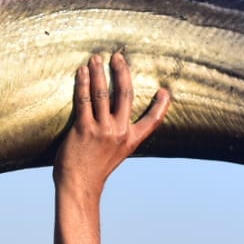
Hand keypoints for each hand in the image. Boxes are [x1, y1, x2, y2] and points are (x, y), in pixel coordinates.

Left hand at [53, 52, 168, 196]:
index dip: (161, 105)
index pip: (152, 120)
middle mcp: (119, 132)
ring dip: (99, 72)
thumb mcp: (114, 156)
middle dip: (122, 71)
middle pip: (125, 94)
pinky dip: (83, 84)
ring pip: (103, 93)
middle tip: (117, 56)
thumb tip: (115, 121)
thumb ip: (117, 138)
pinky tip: (81, 72)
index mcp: (131, 140)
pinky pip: (84, 101)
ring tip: (95, 59)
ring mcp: (102, 130)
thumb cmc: (92, 171)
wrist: (78, 187)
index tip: (165, 91)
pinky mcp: (83, 129)